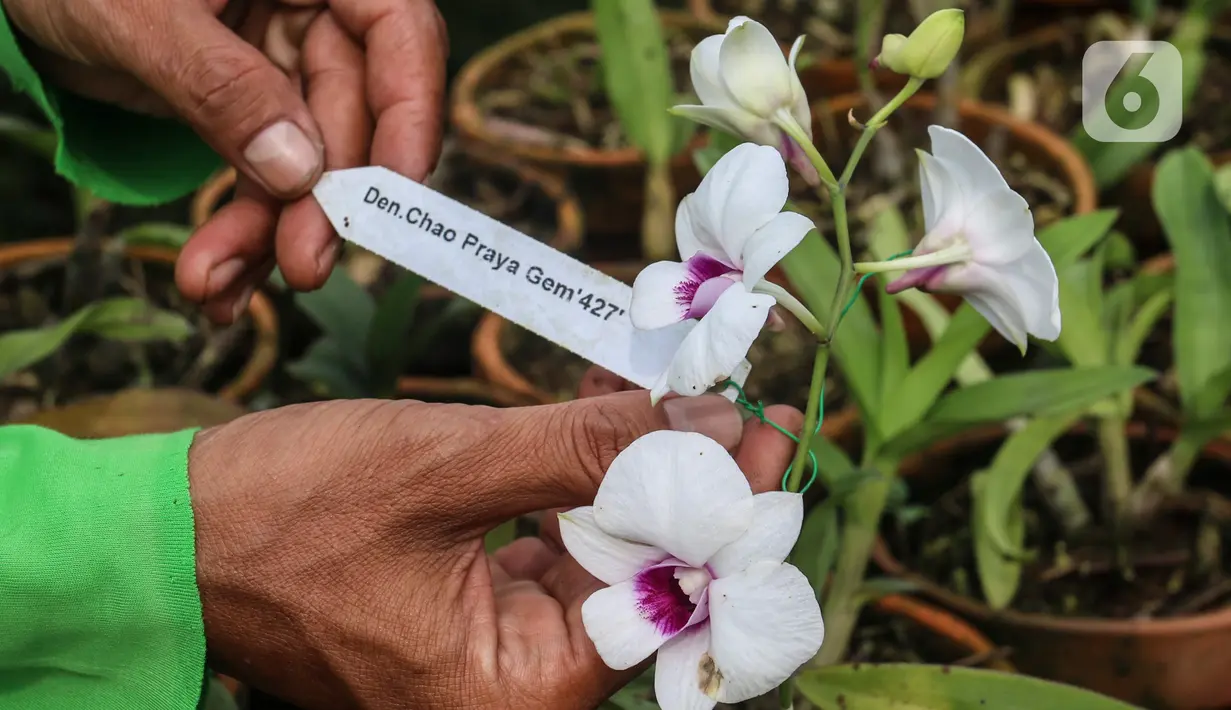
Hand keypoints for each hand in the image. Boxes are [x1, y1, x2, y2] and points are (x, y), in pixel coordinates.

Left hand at [4, 0, 446, 322]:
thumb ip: (221, 85)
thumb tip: (298, 169)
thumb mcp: (135, 14)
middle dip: (320, 200)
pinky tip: (220, 278)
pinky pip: (262, 177)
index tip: (390, 192)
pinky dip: (242, 232)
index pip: (397, 29)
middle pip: (352, 113)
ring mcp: (279, 62)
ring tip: (219, 285)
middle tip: (303, 264)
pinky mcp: (246, 108)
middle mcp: (308, 9)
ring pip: (306, 162)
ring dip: (270, 234)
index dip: (411, 110)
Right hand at [188, 369, 801, 708]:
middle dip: (683, 486)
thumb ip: (579, 449)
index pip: (660, 604)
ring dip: (631, 476)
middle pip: (639, 583)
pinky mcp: (466, 610)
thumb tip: (700, 423)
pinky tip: (604, 421)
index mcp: (509, 691)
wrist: (167, 536)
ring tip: (673, 395)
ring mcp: (487, 651)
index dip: (722, 512)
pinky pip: (549, 550)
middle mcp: (508, 688)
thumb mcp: (445, 466)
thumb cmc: (282, 516)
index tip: (767, 433)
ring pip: (599, 559)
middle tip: (733, 403)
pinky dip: (577, 487)